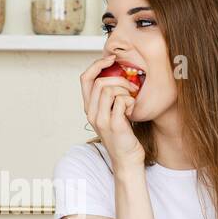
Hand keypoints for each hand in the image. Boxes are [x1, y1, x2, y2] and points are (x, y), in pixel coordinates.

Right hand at [80, 54, 142, 168]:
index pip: (85, 78)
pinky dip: (130, 101)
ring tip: (132, 99)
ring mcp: (101, 119)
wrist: (127, 159)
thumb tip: (118, 73)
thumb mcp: (112, 113)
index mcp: (89, 108)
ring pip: (109, 89)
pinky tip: (133, 109)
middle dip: (118, 78)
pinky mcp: (113, 124)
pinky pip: (121, 100)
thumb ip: (110, 97)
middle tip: (132, 86)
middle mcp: (91, 113)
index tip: (112, 59)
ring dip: (125, 90)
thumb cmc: (123, 135)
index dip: (97, 64)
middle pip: (98, 82)